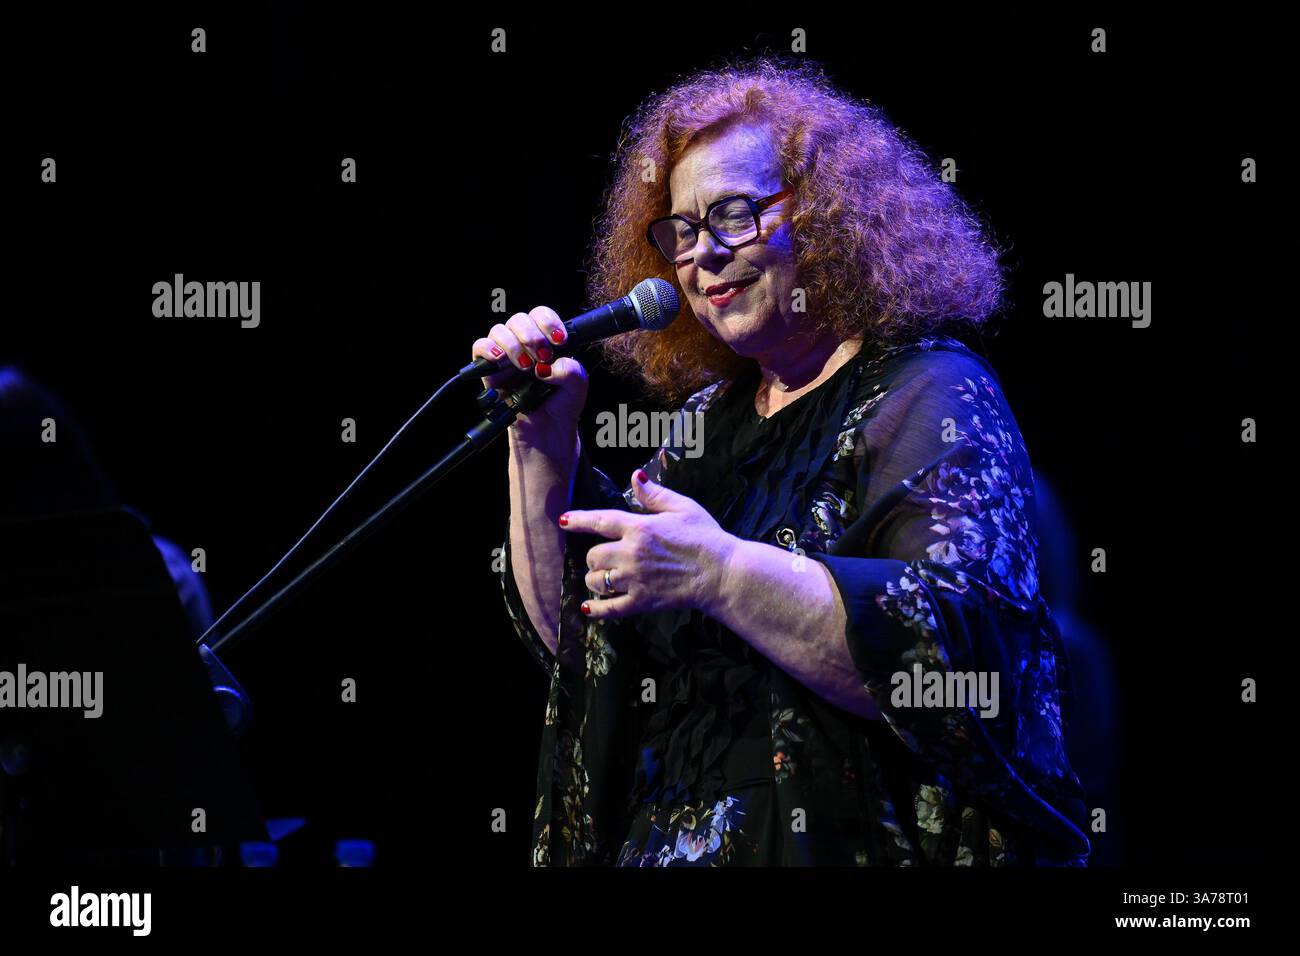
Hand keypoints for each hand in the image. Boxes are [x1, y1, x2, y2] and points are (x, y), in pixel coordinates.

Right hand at [470, 305, 587, 453]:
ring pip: (500, 330)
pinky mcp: (488, 368)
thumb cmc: (562, 404)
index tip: (559, 341)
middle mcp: (524, 343)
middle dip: (533, 336)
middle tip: (543, 357)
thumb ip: (570, 368)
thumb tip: (545, 367)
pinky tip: (500, 360)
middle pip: (520, 319)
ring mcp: (505, 355)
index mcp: (545, 340)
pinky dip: (489, 349)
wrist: (547, 430)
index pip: (541, 315)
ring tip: (526, 367)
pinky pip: (480, 346)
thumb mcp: (578, 383)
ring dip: (514, 345)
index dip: (549, 323)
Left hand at [560, 469, 738, 619]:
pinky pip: (610, 608)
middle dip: (594, 556)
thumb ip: (654, 494)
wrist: (722, 573)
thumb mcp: (682, 507)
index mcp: (640, 527)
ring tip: (602, 578)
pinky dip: (597, 609)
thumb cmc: (705, 537)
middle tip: (603, 557)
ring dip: (595, 579)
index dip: (578, 520)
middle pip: (593, 555)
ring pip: (596, 581)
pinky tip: (589, 607)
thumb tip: (634, 476)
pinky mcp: (642, 601)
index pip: (600, 521)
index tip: (564, 520)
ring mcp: (635, 579)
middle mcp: (631, 553)